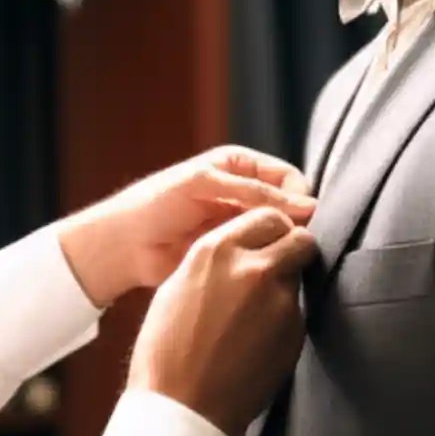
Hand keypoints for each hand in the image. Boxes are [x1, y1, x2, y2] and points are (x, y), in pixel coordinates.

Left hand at [59, 146, 315, 307]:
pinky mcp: (236, 252)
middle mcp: (246, 193)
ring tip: (275, 257)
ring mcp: (242, 224)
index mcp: (241, 166)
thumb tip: (308, 206)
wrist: (126, 244)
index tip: (299, 219)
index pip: (289, 177)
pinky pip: (263, 255)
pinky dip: (268, 260)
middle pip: (289, 206)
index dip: (299, 196)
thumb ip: (254, 193)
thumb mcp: (205, 184)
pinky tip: (265, 269)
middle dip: (293, 222)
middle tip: (289, 242)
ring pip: (279, 233)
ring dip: (281, 244)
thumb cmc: (157, 204)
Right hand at [128, 207, 317, 435]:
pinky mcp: (295, 332)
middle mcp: (255, 268)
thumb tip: (239, 249)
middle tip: (278, 267)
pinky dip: (285, 319)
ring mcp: (281, 301)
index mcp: (217, 251)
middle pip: (300, 237)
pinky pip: (298, 313)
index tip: (269, 240)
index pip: (267, 216)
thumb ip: (215, 261)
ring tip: (258, 312)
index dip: (271, 229)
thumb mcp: (178, 287)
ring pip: (300, 275)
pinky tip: (259, 339)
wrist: (183, 406)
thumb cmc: (167, 351)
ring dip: (287, 284)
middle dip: (293, 248)